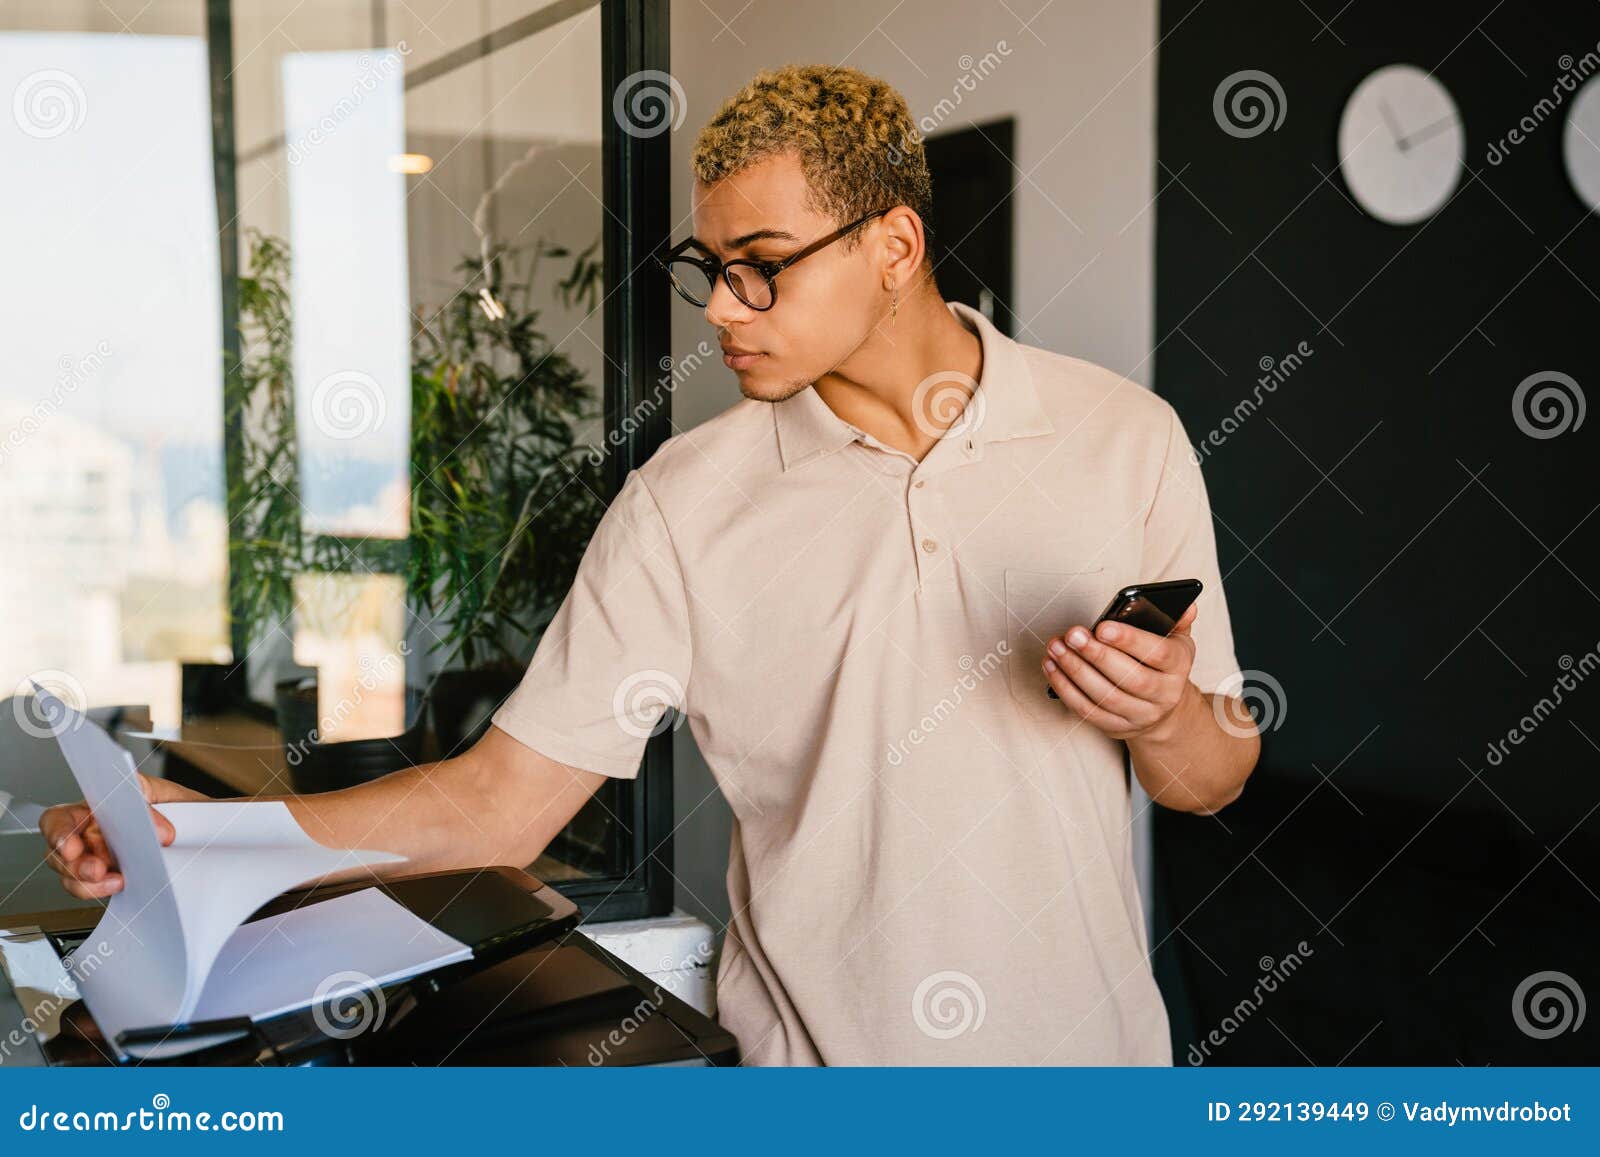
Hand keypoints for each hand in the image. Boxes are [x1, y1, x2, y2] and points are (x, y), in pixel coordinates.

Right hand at [40, 775, 209, 899]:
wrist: (200, 826)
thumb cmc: (175, 805)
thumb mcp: (162, 793)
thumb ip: (153, 807)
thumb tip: (158, 832)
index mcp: (92, 808)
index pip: (58, 819)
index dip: (57, 833)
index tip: (70, 847)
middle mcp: (88, 835)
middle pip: (60, 856)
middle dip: (75, 866)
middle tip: (96, 870)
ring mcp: (98, 859)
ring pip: (72, 878)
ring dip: (89, 883)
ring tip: (117, 881)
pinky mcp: (111, 879)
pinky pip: (94, 890)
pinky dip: (104, 891)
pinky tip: (121, 886)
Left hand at [1041, 603, 1200, 740]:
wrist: (1162, 707)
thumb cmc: (1161, 663)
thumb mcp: (1176, 640)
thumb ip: (1176, 620)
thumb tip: (1187, 605)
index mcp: (1179, 666)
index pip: (1159, 654)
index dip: (1130, 640)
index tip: (1102, 627)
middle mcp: (1164, 694)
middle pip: (1130, 678)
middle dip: (1097, 655)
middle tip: (1073, 635)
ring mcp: (1141, 715)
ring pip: (1106, 697)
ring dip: (1076, 671)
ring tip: (1057, 648)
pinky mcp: (1117, 728)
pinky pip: (1088, 711)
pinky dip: (1066, 689)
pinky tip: (1052, 667)